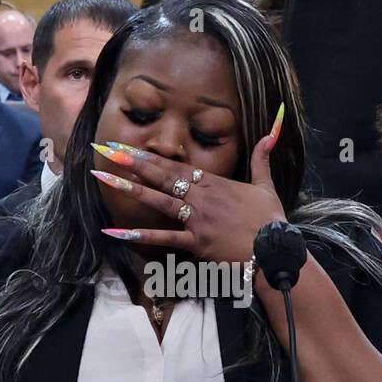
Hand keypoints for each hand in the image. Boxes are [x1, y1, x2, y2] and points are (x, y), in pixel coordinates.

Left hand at [90, 105, 287, 264]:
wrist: (276, 250)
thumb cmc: (272, 221)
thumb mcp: (267, 186)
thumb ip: (262, 159)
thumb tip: (271, 131)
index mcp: (216, 183)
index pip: (178, 166)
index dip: (151, 156)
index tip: (129, 148)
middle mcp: (202, 197)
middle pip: (163, 176)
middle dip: (133, 162)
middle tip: (107, 151)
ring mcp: (197, 219)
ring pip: (159, 200)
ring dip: (130, 188)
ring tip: (105, 178)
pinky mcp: (196, 242)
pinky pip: (164, 237)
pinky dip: (140, 235)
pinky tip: (116, 231)